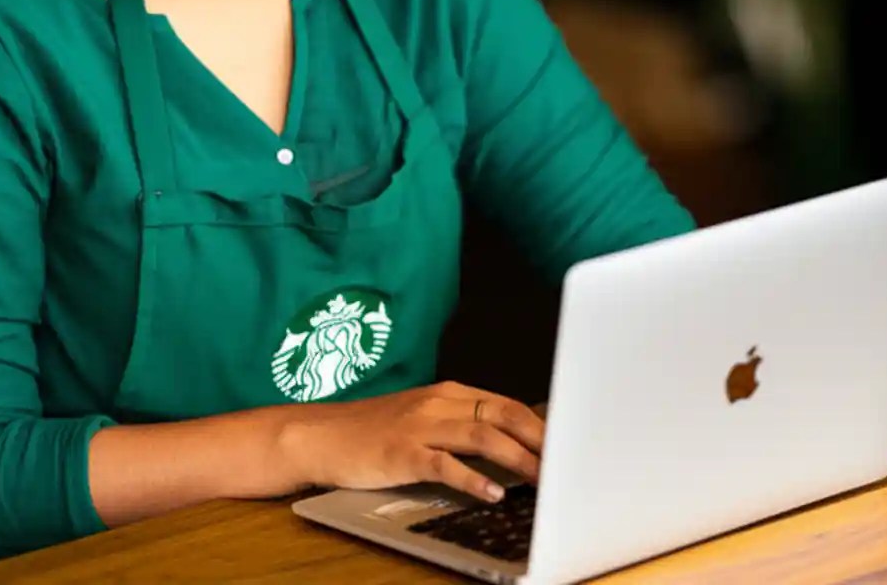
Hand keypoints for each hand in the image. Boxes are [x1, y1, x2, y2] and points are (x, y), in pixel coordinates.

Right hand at [280, 381, 544, 502]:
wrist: (317, 435)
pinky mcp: (401, 453)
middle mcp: (440, 403)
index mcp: (450, 393)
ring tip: (542, 478)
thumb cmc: (374, 432)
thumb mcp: (423, 419)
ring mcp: (420, 427)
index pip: (508, 404)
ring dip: (518, 458)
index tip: (569, 443)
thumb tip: (510, 446)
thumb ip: (462, 426)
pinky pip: (444, 463)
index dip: (541, 424)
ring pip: (482, 435)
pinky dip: (472, 478)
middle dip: (540, 438)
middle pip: (503, 414)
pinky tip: (492, 492)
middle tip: (568, 461)